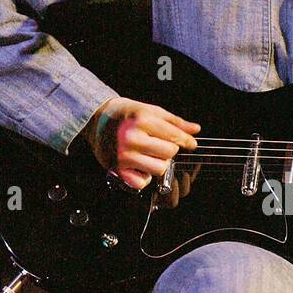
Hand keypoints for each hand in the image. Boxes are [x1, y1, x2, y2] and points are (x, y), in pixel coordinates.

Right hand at [83, 96, 200, 190]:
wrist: (97, 119)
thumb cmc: (127, 114)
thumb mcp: (151, 111)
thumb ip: (174, 122)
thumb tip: (195, 130)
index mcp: (142, 120)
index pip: (174, 136)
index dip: (186, 141)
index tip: (191, 143)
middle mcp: (132, 138)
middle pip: (169, 153)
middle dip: (169, 150)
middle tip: (160, 145)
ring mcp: (124, 155)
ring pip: (159, 168)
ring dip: (159, 163)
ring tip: (150, 154)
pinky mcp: (117, 169)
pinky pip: (142, 182)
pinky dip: (145, 176)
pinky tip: (140, 165)